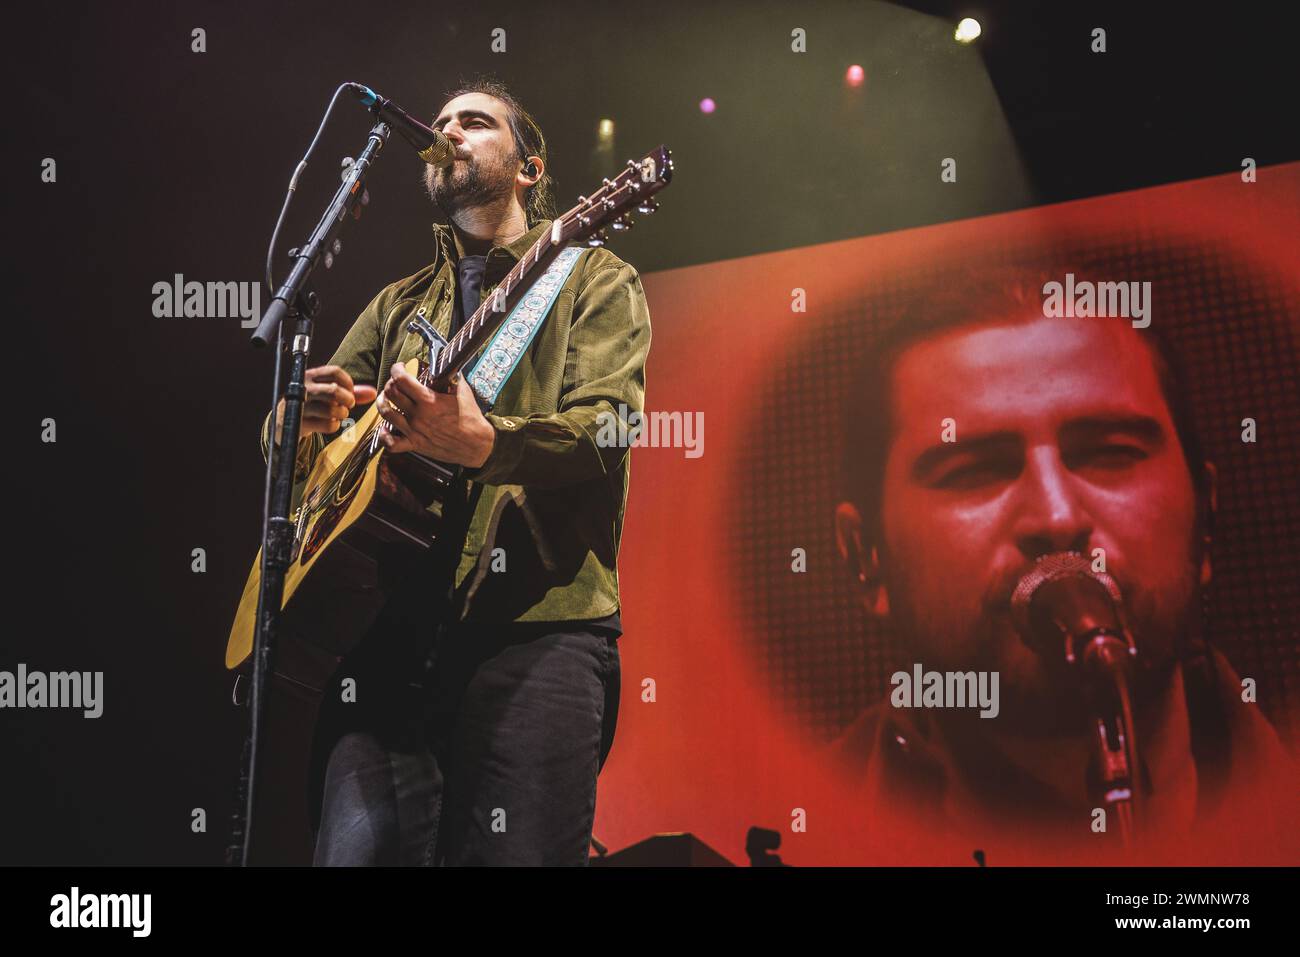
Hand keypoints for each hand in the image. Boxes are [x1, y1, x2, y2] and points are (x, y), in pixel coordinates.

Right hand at [274, 365, 376, 443]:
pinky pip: (327, 425)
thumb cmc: (312, 405)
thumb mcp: (328, 394)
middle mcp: (303, 388)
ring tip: (339, 414)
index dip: (348, 382)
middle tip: (349, 404)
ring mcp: (300, 405)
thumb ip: (351, 392)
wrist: (284, 422)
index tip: (351, 391)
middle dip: (348, 400)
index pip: (334, 372)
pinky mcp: (300, 422)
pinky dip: (334, 426)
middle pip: (334, 390)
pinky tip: (329, 423)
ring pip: (331, 409)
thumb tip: (373, 393)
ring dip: (342, 414)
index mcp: (310, 376)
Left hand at [375, 362, 495, 467]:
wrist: (477, 445)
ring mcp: (414, 431)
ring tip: (385, 399)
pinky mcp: (415, 445)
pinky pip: (391, 443)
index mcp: (429, 400)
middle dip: (390, 383)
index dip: (397, 369)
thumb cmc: (472, 420)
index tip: (400, 367)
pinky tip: (386, 429)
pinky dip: (384, 436)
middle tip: (396, 382)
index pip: (402, 379)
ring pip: (386, 413)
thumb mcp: (464, 393)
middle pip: (390, 393)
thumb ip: (453, 379)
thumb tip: (449, 368)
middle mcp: (418, 415)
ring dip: (382, 403)